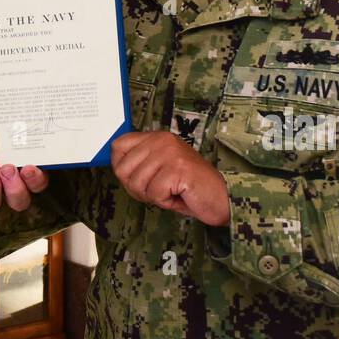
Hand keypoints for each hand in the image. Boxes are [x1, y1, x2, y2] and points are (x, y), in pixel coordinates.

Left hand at [110, 131, 228, 225]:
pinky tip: (180, 194)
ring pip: (137, 183)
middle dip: (137, 188)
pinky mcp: (177, 169)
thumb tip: (116, 167)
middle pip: (123, 169)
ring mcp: (170, 153)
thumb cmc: (189, 187)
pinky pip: (154, 193)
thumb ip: (141, 164)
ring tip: (171, 191)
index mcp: (156, 137)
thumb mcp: (161, 169)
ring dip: (152, 196)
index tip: (135, 179)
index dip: (121, 168)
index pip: (118, 145)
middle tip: (158, 190)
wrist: (222, 198)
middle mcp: (162, 140)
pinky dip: (165, 201)